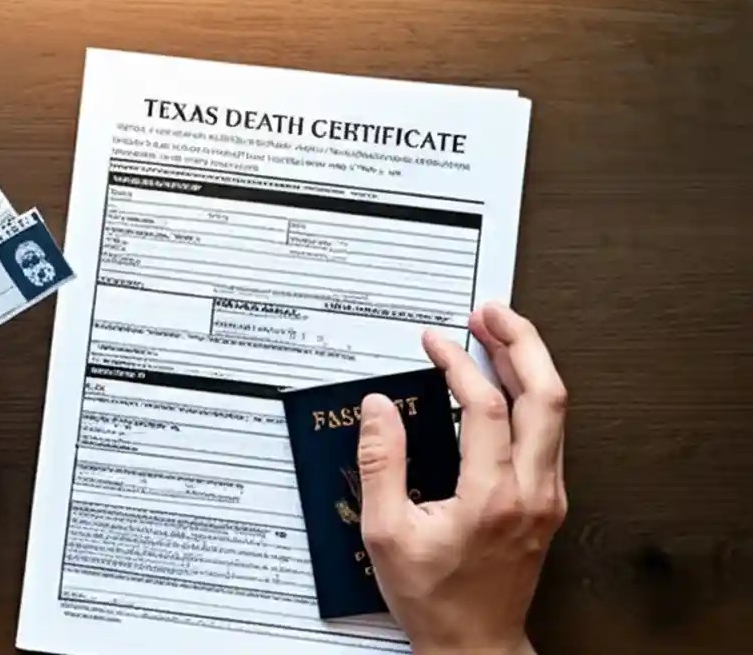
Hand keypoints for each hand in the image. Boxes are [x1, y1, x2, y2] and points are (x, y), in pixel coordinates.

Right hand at [358, 303, 566, 654]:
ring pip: (556, 411)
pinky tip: (506, 385)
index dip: (457, 364)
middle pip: (546, 395)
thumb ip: (381, 463)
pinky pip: (550, 433)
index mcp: (492, 497)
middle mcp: (532, 492)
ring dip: (529, 365)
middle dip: (520, 342)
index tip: (435, 342)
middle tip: (491, 312)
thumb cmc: (435, 598)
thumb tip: (379, 409)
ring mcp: (548, 497)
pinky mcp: (549, 502)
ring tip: (497, 337)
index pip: (484, 406)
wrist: (475, 643)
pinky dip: (530, 396)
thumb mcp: (387, 533)